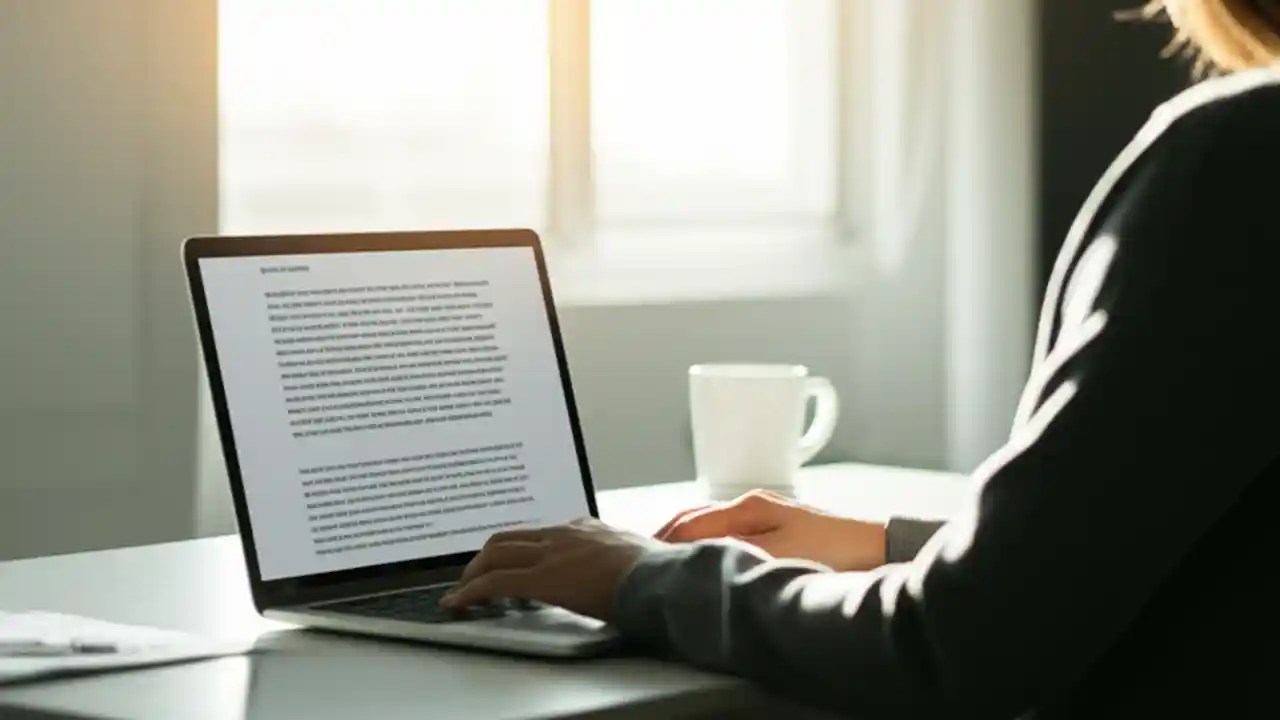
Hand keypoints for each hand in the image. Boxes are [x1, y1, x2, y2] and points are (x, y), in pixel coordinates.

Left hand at [439, 518, 662, 620]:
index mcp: (585, 528)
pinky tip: (460, 603)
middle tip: (474, 575)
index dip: (518, 548)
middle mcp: (563, 533)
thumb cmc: (657, 572)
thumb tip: (621, 573)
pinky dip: (472, 592)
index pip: (539, 534)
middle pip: (508, 538)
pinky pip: (496, 581)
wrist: (660, 577)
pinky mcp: (543, 578)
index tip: (511, 560)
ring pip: (496, 553)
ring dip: (475, 572)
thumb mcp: (633, 555)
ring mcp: (551, 553)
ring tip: (464, 590)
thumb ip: (616, 559)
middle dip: (485, 556)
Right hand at [655, 489, 886, 571]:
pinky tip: (704, 553)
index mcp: (747, 507)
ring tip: (664, 556)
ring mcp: (764, 512)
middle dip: (666, 534)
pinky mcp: (777, 524)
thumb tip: (697, 553)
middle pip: (695, 517)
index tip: (642, 559)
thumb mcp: (778, 555)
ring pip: (710, 522)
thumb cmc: (831, 550)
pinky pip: (726, 529)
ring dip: (685, 537)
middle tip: (642, 556)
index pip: (690, 523)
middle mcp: (752, 503)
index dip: (663, 541)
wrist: (874, 546)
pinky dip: (705, 539)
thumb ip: (735, 552)